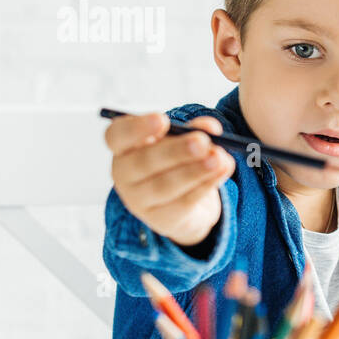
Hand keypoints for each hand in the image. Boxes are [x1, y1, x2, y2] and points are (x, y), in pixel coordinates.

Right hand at [105, 112, 235, 247]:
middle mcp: (125, 174)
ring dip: (195, 171)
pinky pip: (184, 202)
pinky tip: (222, 172)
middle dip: (176, 151)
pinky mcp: (161, 218)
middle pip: (144, 162)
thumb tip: (211, 127)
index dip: (136, 128)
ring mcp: (139, 200)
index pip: (117, 135)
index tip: (162, 120)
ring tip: (218, 158)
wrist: (182, 204)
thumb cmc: (175, 161)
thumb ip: (195, 131)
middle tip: (202, 141)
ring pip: (165, 185)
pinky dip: (206, 185)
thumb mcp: (182, 141)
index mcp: (123, 147)